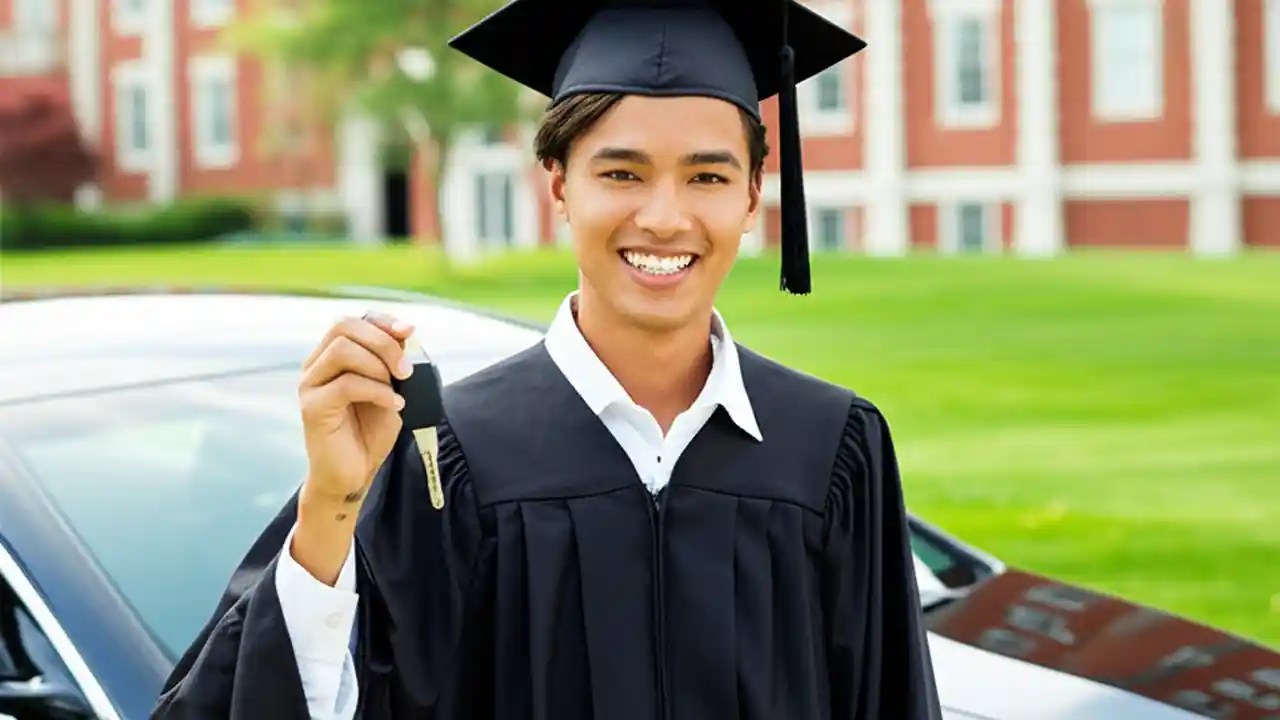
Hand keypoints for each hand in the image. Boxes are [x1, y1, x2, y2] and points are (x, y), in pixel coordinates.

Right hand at [298, 311, 413, 507]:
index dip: (381, 321)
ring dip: (379, 365)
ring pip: (342, 350)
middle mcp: (316, 365)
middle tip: (406, 370)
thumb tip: (405, 334)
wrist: (354, 474)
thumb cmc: (369, 432)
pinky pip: (346, 384)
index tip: (408, 331)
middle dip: (384, 342)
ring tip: (399, 389)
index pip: (352, 321)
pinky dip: (377, 391)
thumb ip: (392, 362)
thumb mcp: (390, 389)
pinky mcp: (312, 408)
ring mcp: (311, 385)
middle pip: (344, 327)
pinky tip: (393, 405)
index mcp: (332, 356)